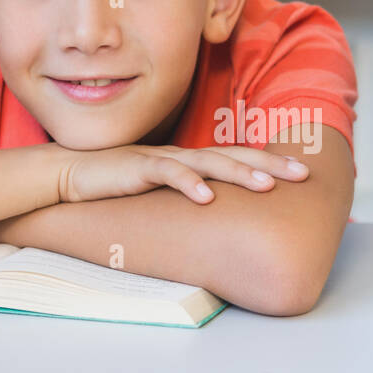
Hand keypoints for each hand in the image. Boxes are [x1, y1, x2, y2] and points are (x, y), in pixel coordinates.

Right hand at [48, 142, 309, 204]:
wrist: (68, 174)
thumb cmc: (115, 185)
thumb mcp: (159, 193)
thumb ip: (186, 197)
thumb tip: (217, 217)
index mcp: (189, 161)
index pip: (237, 158)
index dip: (270, 162)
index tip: (303, 172)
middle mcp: (181, 156)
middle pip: (234, 155)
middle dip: (271, 163)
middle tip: (304, 173)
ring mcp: (161, 159)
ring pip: (208, 162)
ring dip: (240, 172)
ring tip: (268, 185)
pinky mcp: (137, 168)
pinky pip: (167, 174)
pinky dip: (188, 184)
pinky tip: (207, 196)